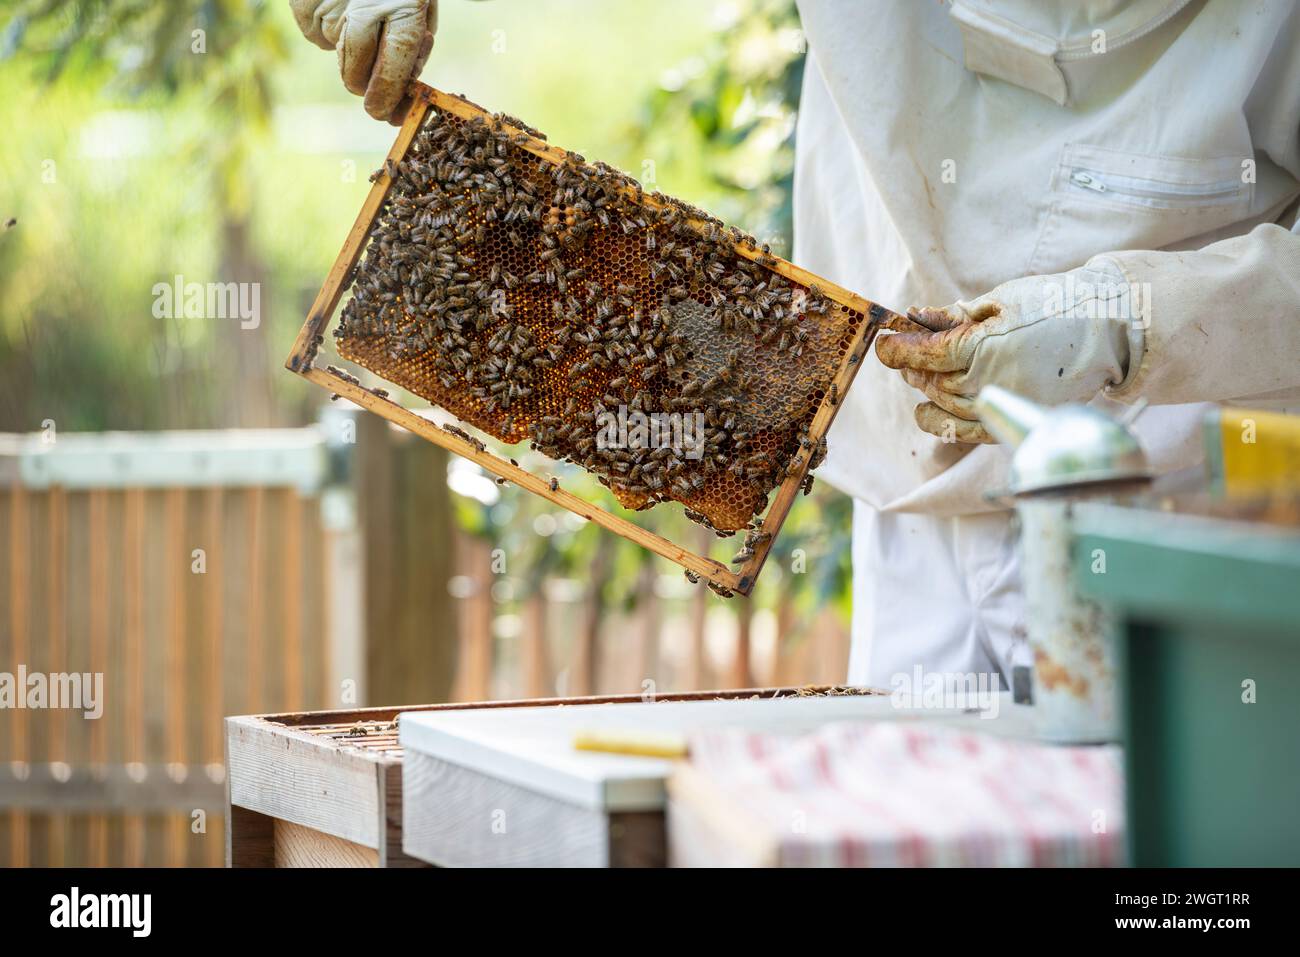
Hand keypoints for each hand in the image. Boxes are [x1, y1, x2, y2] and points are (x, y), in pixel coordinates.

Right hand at [291, 0, 437, 122]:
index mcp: (407, 8)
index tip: (381, 113)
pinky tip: (336, 11)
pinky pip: (311, 31)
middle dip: (361, 84)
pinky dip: (321, 30)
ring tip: (359, 21)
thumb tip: (398, 91)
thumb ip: (412, 49)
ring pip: (333, 50)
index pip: (394, 67)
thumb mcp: (422, 7)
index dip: (386, 96)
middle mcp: (368, 4)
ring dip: (344, 49)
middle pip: (355, 68)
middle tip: (367, 86)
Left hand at [876, 261, 1141, 442]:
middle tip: (905, 353)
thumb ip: (954, 316)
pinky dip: (939, 424)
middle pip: (931, 381)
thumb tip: (915, 317)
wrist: (1108, 330)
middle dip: (912, 366)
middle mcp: (988, 383)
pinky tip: (926, 411)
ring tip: (920, 374)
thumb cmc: (1055, 305)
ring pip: (943, 406)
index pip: (924, 354)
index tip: (884, 342)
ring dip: (925, 390)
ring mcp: (1001, 406)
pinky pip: (964, 432)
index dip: (897, 349)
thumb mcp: (1000, 300)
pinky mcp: (1015, 421)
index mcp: (982, 348)